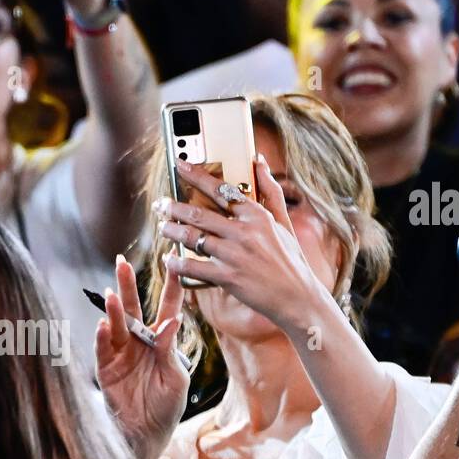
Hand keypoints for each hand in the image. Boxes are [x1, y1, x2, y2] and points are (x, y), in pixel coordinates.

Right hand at [95, 254, 187, 458]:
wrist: (147, 434)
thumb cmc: (167, 406)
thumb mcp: (177, 378)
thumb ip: (169, 349)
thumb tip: (171, 321)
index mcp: (161, 341)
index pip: (167, 307)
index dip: (171, 285)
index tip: (172, 260)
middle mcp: (139, 342)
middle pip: (133, 308)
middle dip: (127, 285)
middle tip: (121, 262)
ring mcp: (120, 354)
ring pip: (116, 325)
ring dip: (114, 310)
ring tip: (112, 294)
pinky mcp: (106, 369)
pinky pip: (102, 350)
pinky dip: (102, 338)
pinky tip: (103, 326)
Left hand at [157, 155, 330, 330]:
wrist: (298, 298)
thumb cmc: (290, 260)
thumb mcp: (283, 222)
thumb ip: (270, 191)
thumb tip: (259, 161)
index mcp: (257, 215)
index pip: (222, 189)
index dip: (197, 176)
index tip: (180, 165)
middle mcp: (244, 232)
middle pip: (199, 213)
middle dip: (174, 207)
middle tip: (160, 204)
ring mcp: (235, 255)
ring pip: (192, 237)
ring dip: (171, 231)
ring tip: (162, 228)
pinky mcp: (228, 277)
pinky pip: (194, 267)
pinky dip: (177, 263)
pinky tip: (169, 260)